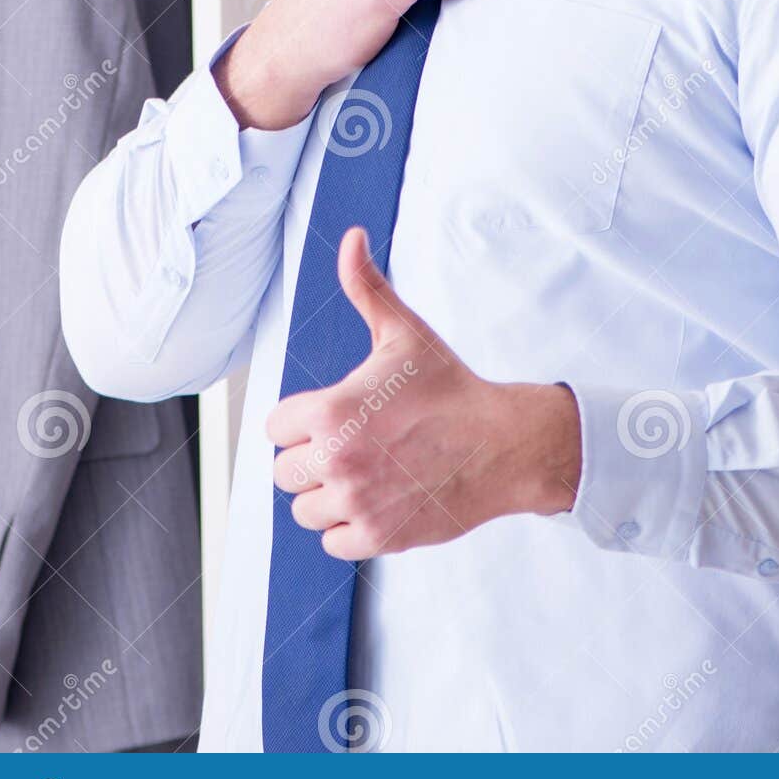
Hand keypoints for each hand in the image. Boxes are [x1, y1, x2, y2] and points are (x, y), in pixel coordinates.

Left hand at [267, 227, 581, 559]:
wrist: (502, 443)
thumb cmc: (449, 387)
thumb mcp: (403, 332)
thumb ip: (366, 286)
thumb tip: (352, 238)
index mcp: (330, 411)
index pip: (275, 428)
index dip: (303, 420)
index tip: (336, 415)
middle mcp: (335, 460)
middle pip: (284, 472)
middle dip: (312, 458)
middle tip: (354, 443)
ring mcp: (356, 502)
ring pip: (305, 510)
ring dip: (328, 495)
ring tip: (366, 471)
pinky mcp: (377, 536)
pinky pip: (333, 541)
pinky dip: (350, 526)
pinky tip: (378, 498)